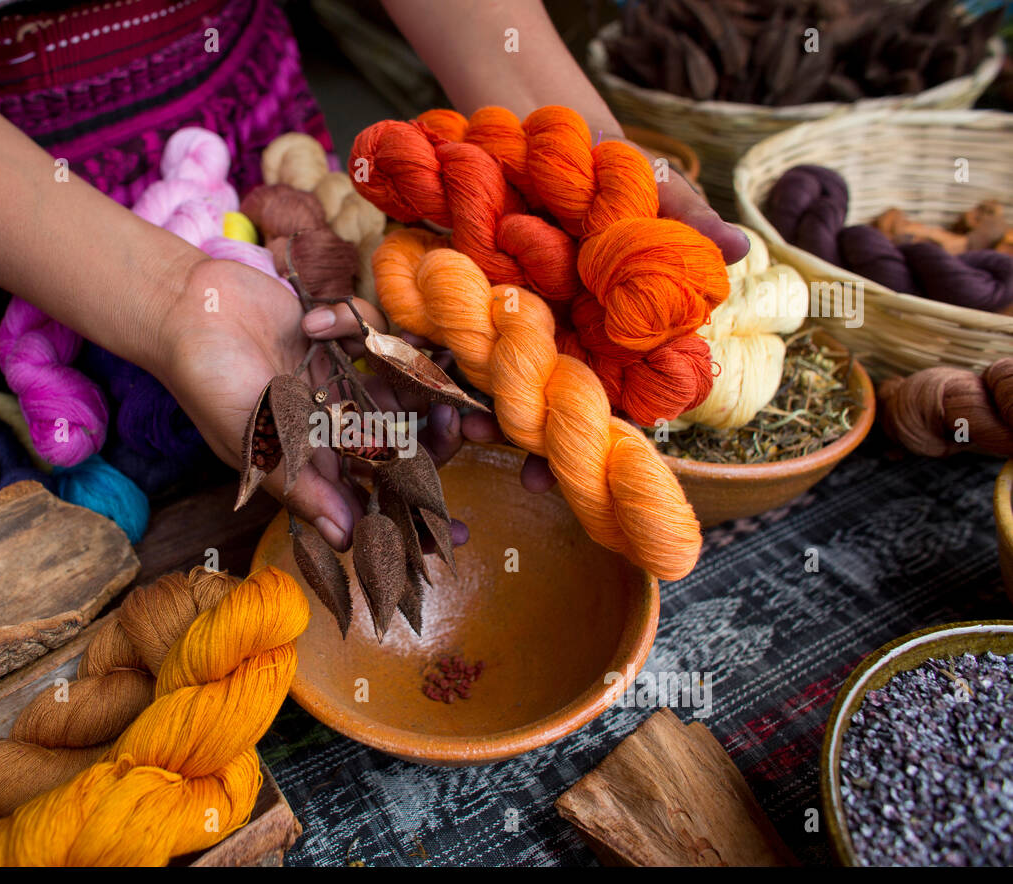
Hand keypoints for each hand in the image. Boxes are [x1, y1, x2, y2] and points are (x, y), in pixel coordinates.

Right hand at [153, 256, 469, 550]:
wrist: (182, 309)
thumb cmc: (208, 382)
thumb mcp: (253, 439)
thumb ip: (299, 484)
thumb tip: (343, 538)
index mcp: (313, 464)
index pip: (372, 500)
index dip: (412, 518)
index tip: (455, 532)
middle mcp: (332, 426)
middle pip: (402, 446)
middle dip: (434, 441)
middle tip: (456, 425)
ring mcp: (338, 380)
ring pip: (400, 389)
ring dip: (418, 380)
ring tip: (438, 369)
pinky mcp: (339, 336)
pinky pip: (372, 334)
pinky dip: (355, 324)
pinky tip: (312, 322)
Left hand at [302, 128, 749, 496]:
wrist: (518, 130)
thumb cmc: (594, 166)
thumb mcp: (640, 184)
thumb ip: (680, 219)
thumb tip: (744, 250)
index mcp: (608, 330)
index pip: (616, 397)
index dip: (608, 441)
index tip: (596, 470)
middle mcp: (558, 341)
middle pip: (553, 409)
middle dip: (540, 445)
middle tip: (528, 475)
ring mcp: (505, 329)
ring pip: (495, 389)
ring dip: (481, 417)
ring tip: (467, 438)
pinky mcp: (456, 308)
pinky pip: (440, 343)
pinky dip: (426, 359)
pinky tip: (417, 378)